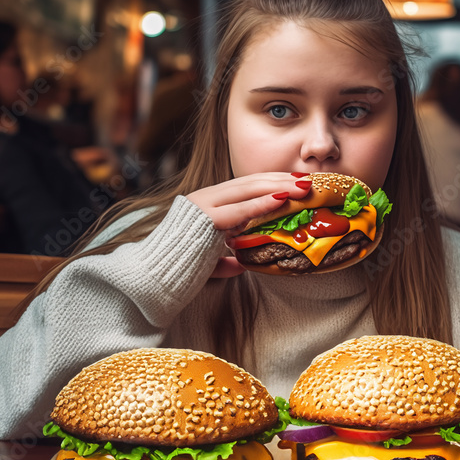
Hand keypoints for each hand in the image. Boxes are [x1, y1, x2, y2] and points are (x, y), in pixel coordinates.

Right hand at [187, 173, 311, 277]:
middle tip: (309, 180)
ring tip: (302, 186)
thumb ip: (224, 258)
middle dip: (281, 179)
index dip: (272, 182)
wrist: (151, 279)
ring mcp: (202, 206)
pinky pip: (238, 210)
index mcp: (207, 204)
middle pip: (250, 182)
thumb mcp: (208, 262)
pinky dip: (261, 203)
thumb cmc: (178, 273)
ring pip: (246, 189)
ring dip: (278, 186)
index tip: (296, 183)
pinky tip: (281, 199)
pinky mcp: (203, 221)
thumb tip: (242, 264)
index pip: (245, 187)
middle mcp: (204, 199)